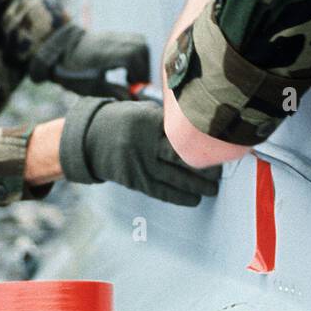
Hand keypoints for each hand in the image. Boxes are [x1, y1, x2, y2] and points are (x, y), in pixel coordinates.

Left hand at [28, 24, 149, 98]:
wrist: (60, 51)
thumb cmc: (74, 72)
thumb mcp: (91, 87)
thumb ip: (114, 92)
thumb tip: (133, 99)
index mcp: (105, 54)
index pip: (132, 58)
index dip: (139, 73)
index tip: (134, 86)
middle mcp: (112, 41)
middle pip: (141, 48)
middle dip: (143, 67)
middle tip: (135, 82)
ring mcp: (114, 35)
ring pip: (141, 42)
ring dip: (142, 60)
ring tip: (132, 74)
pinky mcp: (115, 35)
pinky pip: (135, 39)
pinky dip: (138, 53)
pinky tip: (128, 66)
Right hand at [59, 98, 220, 205]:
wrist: (90, 139)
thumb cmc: (126, 121)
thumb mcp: (143, 111)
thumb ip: (168, 120)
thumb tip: (201, 129)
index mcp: (147, 120)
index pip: (179, 133)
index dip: (200, 141)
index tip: (218, 146)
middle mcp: (142, 143)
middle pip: (178, 157)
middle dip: (202, 166)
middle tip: (220, 171)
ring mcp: (137, 164)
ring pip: (172, 178)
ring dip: (195, 185)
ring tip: (213, 189)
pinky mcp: (133, 180)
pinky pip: (159, 191)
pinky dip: (178, 197)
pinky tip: (194, 198)